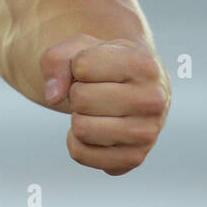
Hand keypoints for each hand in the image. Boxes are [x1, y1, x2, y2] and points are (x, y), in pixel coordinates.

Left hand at [40, 36, 170, 175]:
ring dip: (78, 116)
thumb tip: (52, 97)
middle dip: (77, 92)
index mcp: (144, 65)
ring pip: (81, 129)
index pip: (82, 66)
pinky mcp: (133, 159)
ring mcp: (147, 134)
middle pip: (81, 99)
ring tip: (96, 108)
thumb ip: (56, 61)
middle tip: (94, 90)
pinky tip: (94, 128)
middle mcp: (153, 101)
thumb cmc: (104, 63)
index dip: (78, 66)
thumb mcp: (79, 48)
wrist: (135, 86)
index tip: (96, 67)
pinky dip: (75, 140)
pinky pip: (80, 154)